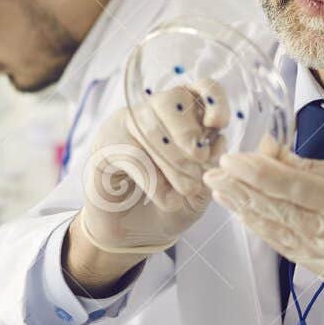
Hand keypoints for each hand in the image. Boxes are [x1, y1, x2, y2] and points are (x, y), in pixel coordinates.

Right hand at [68, 81, 229, 293]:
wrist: (132, 236)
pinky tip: (164, 197)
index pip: (201, 88)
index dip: (213, 99)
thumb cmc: (168, 207)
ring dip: (174, 165)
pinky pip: (134, 152)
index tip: (218, 125)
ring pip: (153, 126)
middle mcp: (153, 112)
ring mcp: (125, 125)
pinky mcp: (105, 146)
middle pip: (174, 100)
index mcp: (183, 117)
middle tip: (197, 168)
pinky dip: (154, 179)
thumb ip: (211, 168)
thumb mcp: (199, 193)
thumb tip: (219, 140)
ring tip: (182, 191)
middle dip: (191, 138)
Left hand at [204, 137, 323, 285]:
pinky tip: (249, 216)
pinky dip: (269, 231)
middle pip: (283, 214)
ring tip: (222, 193)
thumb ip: (310, 165)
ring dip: (248, 214)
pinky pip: (294, 251)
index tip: (231, 159)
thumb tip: (267, 150)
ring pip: (282, 236)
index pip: (297, 189)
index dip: (259, 174)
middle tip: (214, 175)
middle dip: (243, 193)